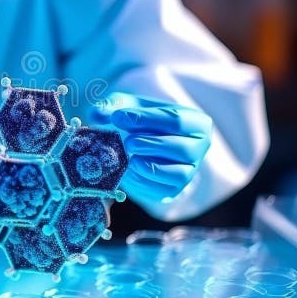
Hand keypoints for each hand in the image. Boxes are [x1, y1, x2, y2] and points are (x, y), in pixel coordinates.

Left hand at [90, 92, 211, 201]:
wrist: (138, 142)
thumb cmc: (138, 120)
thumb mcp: (126, 106)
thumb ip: (111, 106)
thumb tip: (97, 113)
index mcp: (196, 122)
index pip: (176, 119)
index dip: (146, 119)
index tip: (118, 117)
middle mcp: (199, 148)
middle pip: (181, 148)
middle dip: (151, 145)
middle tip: (126, 141)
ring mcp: (189, 171)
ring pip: (177, 174)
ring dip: (150, 166)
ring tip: (129, 157)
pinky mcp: (173, 190)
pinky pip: (162, 191)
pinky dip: (143, 182)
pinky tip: (127, 171)